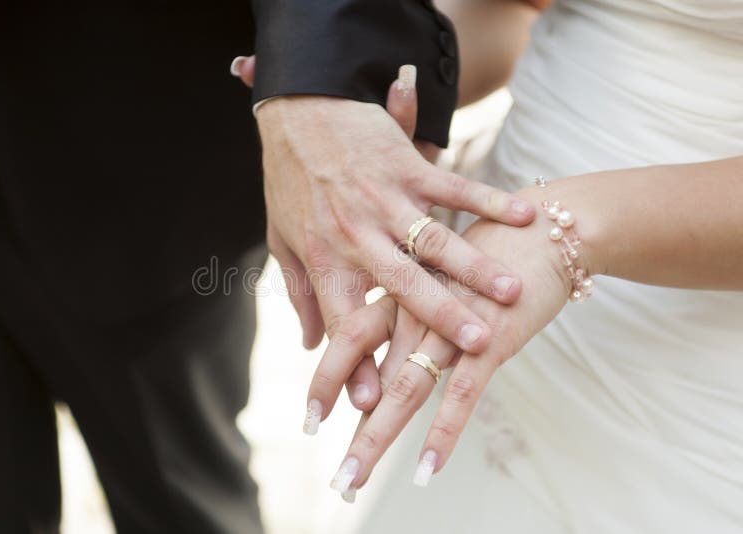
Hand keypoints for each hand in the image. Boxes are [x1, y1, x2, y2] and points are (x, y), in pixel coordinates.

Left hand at [232, 55, 536, 411]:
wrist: (297, 111)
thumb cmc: (290, 183)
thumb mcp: (284, 242)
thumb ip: (302, 295)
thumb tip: (309, 345)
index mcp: (326, 259)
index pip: (343, 321)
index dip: (356, 365)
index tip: (373, 405)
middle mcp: (359, 234)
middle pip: (402, 284)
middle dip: (441, 316)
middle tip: (477, 344)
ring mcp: (386, 199)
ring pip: (436, 239)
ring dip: (475, 266)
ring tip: (511, 293)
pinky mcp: (408, 166)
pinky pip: (453, 185)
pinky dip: (487, 200)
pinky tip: (520, 215)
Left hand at [325, 200, 571, 498]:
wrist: (548, 224)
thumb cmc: (480, 237)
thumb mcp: (420, 252)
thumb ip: (388, 278)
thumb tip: (325, 326)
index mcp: (393, 275)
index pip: (346, 331)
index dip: (327, 377)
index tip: (312, 419)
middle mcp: (407, 294)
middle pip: (365, 359)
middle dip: (340, 410)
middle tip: (326, 462)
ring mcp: (447, 315)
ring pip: (405, 381)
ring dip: (380, 434)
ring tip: (356, 479)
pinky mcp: (489, 330)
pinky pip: (463, 389)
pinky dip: (444, 430)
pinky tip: (427, 467)